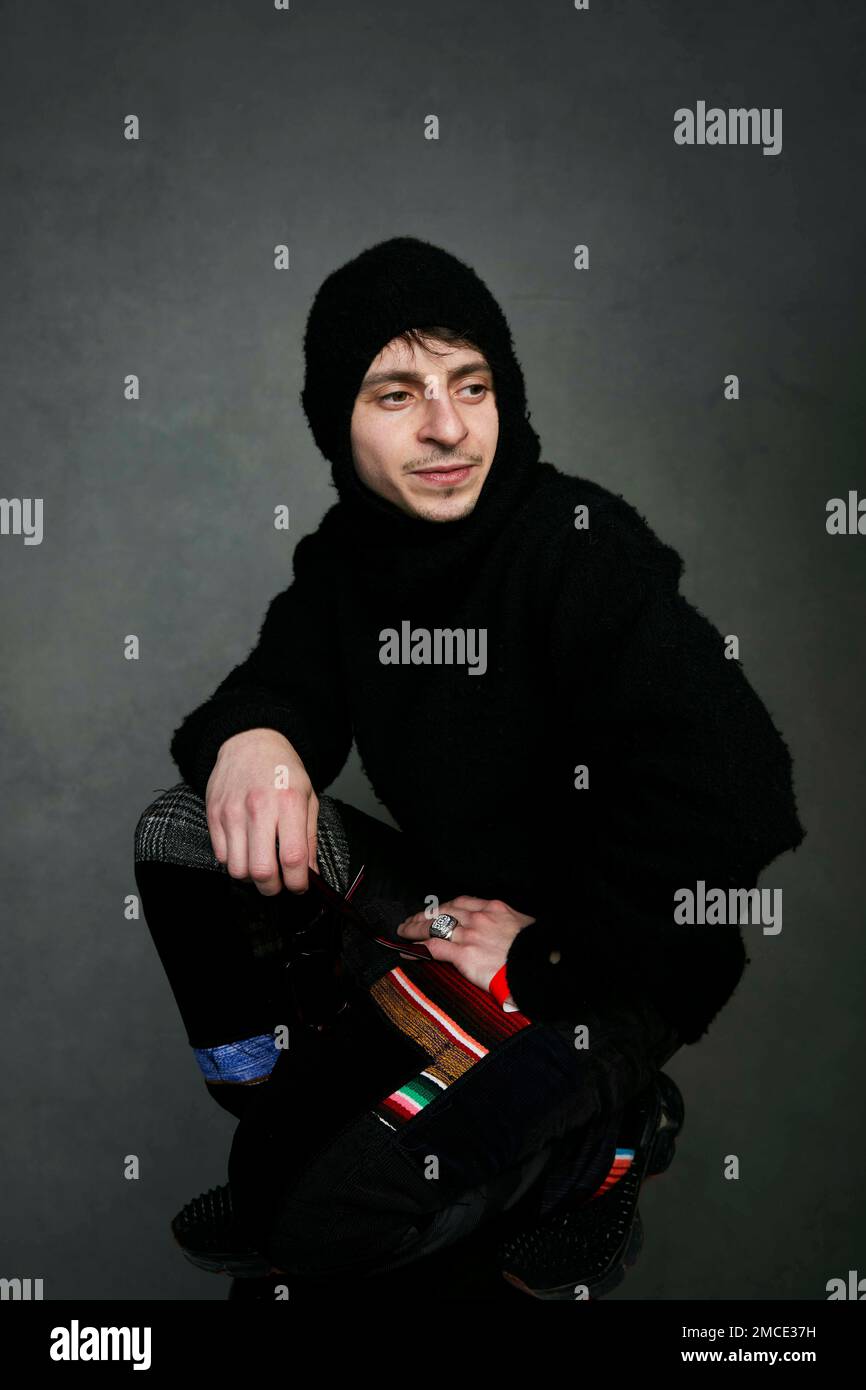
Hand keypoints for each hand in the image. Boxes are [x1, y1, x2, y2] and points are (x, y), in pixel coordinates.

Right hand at [205, 728, 318, 895]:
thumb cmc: (282, 770)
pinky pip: (221, 856)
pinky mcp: (214, 815)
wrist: (250, 741)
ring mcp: (232, 812)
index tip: (300, 886)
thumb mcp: (308, 797)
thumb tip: (311, 873)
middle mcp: (258, 808)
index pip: (293, 858)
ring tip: (262, 866)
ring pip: (238, 869)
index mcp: (288, 802)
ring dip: (251, 877)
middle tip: (279, 883)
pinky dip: (234, 862)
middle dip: (273, 888)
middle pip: (262, 870)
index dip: (298, 882)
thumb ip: (309, 838)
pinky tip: (246, 850)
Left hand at [395, 895, 534, 991]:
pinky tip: (408, 950)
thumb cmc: (538, 950)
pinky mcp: (463, 954)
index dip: (445, 906)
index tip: (438, 910)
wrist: (540, 965)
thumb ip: (510, 925)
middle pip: (443, 911)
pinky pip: (433, 948)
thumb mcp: (525, 927)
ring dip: (415, 928)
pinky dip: (417, 948)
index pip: (462, 902)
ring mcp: (470, 935)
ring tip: (405, 931)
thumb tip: (507, 933)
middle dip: (425, 915)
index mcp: (495, 908)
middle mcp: (479, 917)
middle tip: (413, 919)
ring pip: (434, 926)